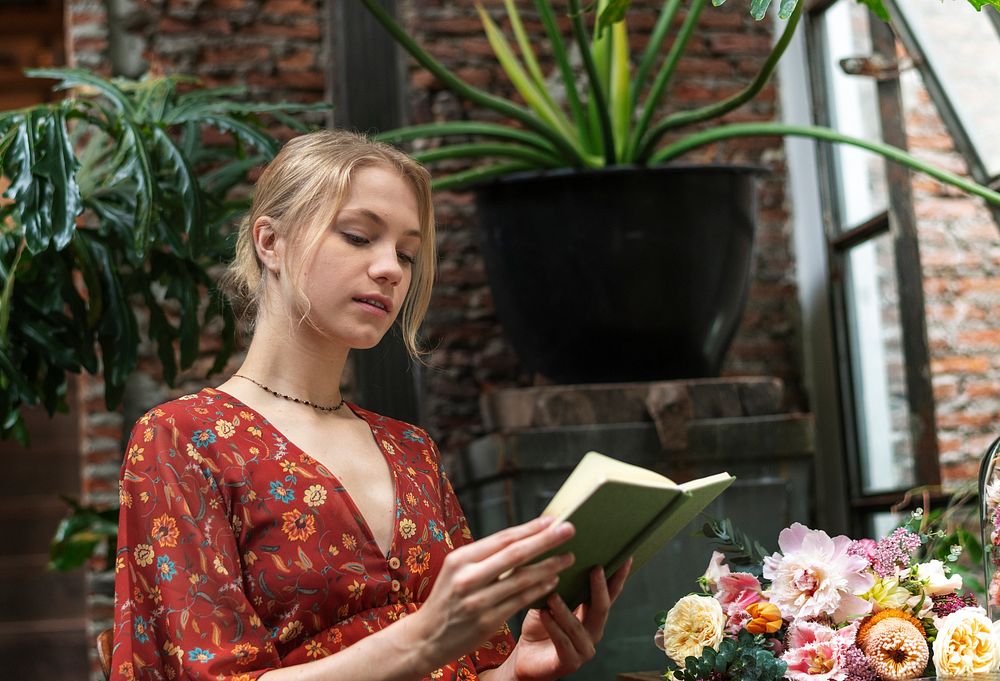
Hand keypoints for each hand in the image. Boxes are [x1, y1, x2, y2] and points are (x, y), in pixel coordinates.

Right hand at [405, 516, 576, 671]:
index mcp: (460, 559)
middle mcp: (467, 578)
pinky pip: (519, 602)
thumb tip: (523, 538)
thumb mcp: (457, 570)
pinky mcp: (486, 622)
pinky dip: (538, 589)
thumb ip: (485, 557)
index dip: (530, 528)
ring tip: (568, 557)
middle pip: (515, 554)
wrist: (426, 638)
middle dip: (546, 540)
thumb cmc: (447, 598)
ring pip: (522, 579)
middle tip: (569, 529)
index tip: (552, 519)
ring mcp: (477, 601)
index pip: (502, 538)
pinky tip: (553, 581)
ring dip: (549, 566)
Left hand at [507, 557, 631, 680]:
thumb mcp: (552, 599)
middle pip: (602, 608)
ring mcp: (584, 648)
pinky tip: (544, 614)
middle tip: (596, 568)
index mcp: (593, 614)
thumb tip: (563, 553)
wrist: (527, 656)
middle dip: (599, 588)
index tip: (626, 557)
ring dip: (565, 610)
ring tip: (553, 596)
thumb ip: (563, 584)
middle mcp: (594, 631)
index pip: (611, 593)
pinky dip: (553, 627)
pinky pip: (562, 642)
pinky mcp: (569, 662)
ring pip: (578, 627)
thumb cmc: (541, 624)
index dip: (619, 576)